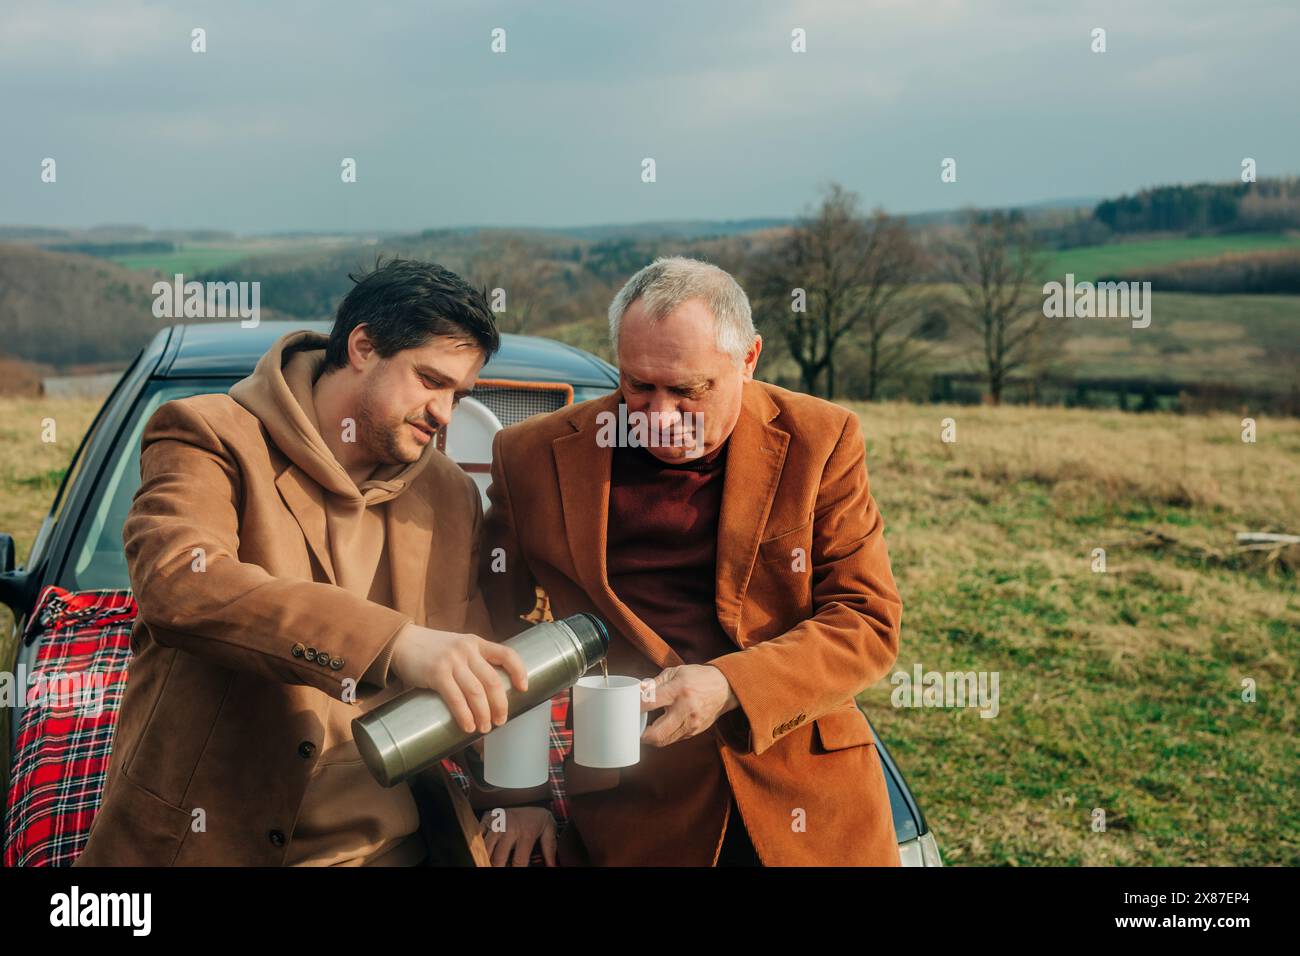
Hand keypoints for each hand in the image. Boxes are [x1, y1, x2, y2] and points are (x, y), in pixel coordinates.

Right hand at [389, 623, 527, 734]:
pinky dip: (464, 715)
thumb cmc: (432, 651)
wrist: (401, 642)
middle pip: (493, 680)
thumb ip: (472, 662)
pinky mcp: (436, 673)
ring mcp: (452, 661)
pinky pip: (455, 698)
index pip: (506, 654)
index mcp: (476, 643)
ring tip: (484, 728)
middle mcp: (467, 650)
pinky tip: (468, 726)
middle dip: (500, 704)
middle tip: (500, 721)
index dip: (519, 671)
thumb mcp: (457, 647)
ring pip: (476, 692)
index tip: (524, 688)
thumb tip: (488, 694)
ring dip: (483, 714)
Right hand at [480, 806, 556, 866]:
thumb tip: (553, 867)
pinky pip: (477, 835)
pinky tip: (482, 851)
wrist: (527, 794)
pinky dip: (478, 845)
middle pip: (498, 858)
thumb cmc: (537, 816)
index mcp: (526, 833)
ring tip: (489, 863)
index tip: (514, 871)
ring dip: (486, 858)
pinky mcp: (487, 818)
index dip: (515, 871)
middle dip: (498, 867)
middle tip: (500, 869)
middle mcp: (509, 829)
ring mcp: (496, 823)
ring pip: (485, 848)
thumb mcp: (549, 830)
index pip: (519, 861)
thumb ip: (550, 850)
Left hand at [640, 664, 738, 746]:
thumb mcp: (675, 672)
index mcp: (678, 690)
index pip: (649, 703)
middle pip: (656, 734)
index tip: (627, 709)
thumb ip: (654, 683)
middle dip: (641, 735)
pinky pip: (674, 739)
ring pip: (664, 741)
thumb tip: (636, 691)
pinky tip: (660, 727)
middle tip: (634, 728)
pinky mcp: (695, 732)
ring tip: (645, 728)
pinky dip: (664, 735)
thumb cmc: (698, 677)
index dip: (634, 708)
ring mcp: (691, 724)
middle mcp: (685, 710)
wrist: (725, 688)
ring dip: (651, 737)